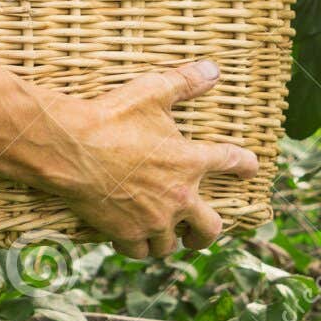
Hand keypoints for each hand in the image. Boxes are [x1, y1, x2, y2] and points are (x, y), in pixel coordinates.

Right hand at [56, 60, 259, 259]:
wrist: (71, 148)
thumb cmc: (111, 117)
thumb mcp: (151, 91)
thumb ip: (185, 82)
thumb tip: (213, 69)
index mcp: (189, 162)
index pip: (230, 161)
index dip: (245, 164)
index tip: (250, 169)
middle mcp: (179, 197)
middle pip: (210, 227)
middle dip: (208, 231)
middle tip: (199, 230)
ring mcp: (153, 220)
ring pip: (170, 244)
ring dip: (169, 239)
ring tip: (162, 234)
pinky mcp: (126, 233)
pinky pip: (140, 251)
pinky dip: (137, 246)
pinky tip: (131, 238)